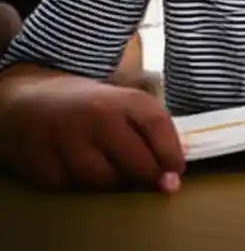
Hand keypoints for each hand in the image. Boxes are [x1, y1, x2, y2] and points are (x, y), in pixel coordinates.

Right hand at [0, 74, 183, 191]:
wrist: (28, 101)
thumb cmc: (88, 106)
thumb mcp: (122, 103)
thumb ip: (150, 129)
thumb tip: (176, 163)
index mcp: (122, 99)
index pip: (157, 125)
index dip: (171, 152)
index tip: (177, 170)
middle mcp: (96, 117)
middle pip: (136, 162)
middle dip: (149, 176)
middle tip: (152, 179)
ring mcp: (67, 139)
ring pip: (105, 180)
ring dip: (114, 181)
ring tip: (111, 166)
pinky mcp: (42, 161)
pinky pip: (72, 186)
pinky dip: (80, 183)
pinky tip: (79, 167)